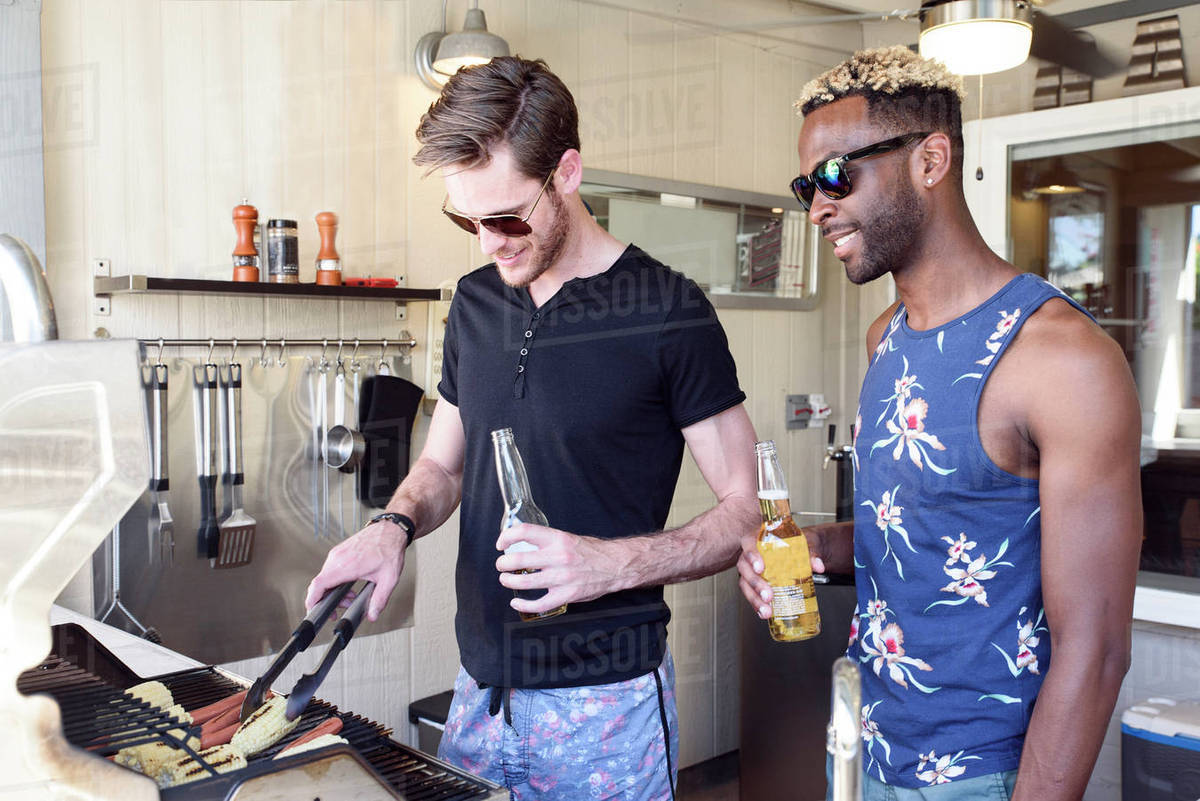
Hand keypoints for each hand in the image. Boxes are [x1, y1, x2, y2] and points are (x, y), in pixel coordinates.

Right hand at [305, 519, 409, 621]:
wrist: (391, 529)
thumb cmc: (390, 548)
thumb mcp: (389, 579)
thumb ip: (379, 599)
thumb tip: (372, 614)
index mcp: (346, 565)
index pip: (319, 584)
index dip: (312, 600)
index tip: (313, 610)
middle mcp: (337, 558)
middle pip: (320, 584)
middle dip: (328, 600)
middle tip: (341, 608)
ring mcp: (336, 553)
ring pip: (325, 577)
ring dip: (334, 590)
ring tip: (351, 596)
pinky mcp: (339, 551)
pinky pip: (330, 570)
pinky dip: (336, 581)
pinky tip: (349, 585)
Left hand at [494, 523, 621, 615]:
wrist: (615, 565)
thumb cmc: (591, 552)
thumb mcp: (568, 538)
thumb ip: (548, 542)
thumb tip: (523, 543)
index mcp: (558, 539)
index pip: (524, 532)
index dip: (507, 537)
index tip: (501, 544)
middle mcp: (559, 557)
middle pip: (519, 559)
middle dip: (503, 563)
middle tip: (502, 565)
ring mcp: (562, 578)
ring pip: (524, 582)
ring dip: (508, 581)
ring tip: (506, 579)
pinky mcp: (566, 595)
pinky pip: (539, 604)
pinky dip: (523, 604)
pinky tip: (516, 602)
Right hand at [737, 524, 830, 619]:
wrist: (800, 551)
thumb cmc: (797, 544)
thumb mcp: (805, 544)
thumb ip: (811, 553)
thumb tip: (818, 566)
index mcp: (759, 538)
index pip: (749, 543)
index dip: (752, 556)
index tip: (761, 568)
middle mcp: (750, 554)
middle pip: (745, 568)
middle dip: (756, 584)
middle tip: (768, 595)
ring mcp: (750, 570)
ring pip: (745, 584)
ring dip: (754, 599)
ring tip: (767, 611)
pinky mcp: (753, 583)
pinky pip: (750, 594)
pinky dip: (756, 605)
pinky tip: (764, 613)